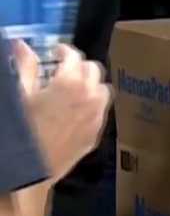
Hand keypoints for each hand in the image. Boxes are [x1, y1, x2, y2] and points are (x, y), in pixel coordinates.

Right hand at [13, 41, 111, 183]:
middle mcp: (91, 96)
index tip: (55, 53)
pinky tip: (76, 111)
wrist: (27, 170)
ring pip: (103, 89)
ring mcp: (97, 116)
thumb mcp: (19, 95)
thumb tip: (23, 45)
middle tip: (64, 70)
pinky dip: (93, 104)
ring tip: (74, 89)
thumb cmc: (19, 130)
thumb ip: (25, 66)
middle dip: (79, 66)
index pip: (74, 56)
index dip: (64, 51)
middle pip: (93, 69)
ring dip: (91, 84)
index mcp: (71, 82)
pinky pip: (101, 111)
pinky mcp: (96, 133)